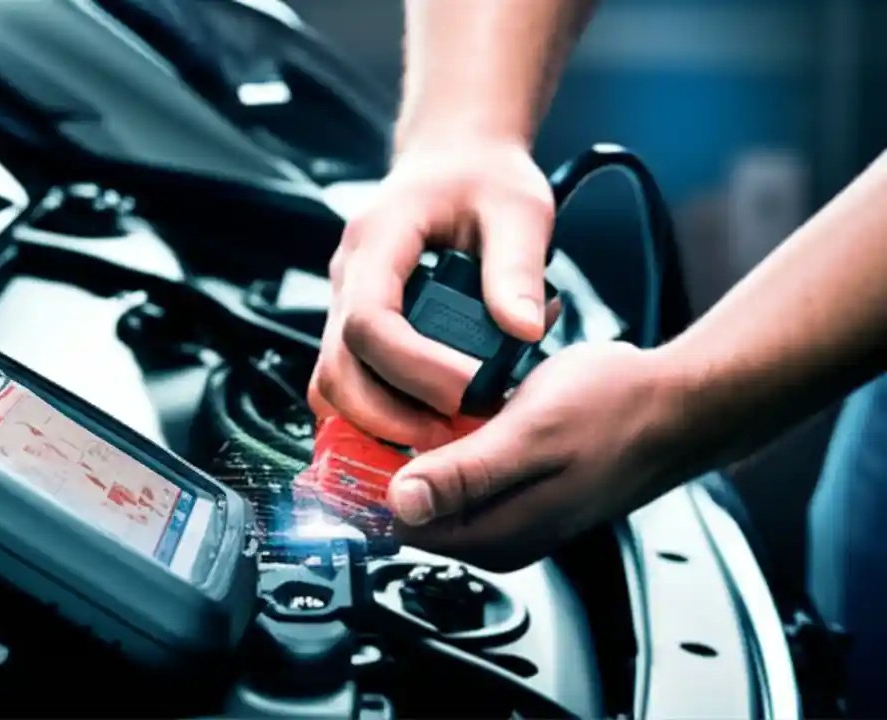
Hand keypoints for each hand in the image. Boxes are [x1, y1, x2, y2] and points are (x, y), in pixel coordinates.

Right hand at [309, 140, 556, 447]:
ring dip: (379, 420)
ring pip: (331, 382)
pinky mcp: (355, 326)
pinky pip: (346, 380)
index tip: (469, 389)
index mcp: (379, 239)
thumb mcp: (518, 210)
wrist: (453, 158)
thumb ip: (518, 269)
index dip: (414, 367)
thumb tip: (524, 332)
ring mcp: (344, 303)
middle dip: (390, 412)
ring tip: (446, 433)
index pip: (369, 320)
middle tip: (455, 432)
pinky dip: (377, 412)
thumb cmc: (483, 178)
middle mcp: (348, 275)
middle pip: (337, 366)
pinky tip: (426, 421)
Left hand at [386, 342, 690, 570]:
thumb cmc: (616, 414)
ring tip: (415, 405)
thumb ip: (463, 474)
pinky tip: (456, 405)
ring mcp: (509, 509)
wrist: (677, 402)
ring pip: (434, 482)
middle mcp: (498, 532)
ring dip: (417, 445)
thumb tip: (400, 503)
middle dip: (385, 462)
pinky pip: (463, 466)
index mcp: (495, 534)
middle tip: (375, 414)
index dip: (360, 485)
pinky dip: (450, 436)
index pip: (396, 527)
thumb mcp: (528, 435)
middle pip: (409, 507)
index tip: (340, 445)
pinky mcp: (519, 483)